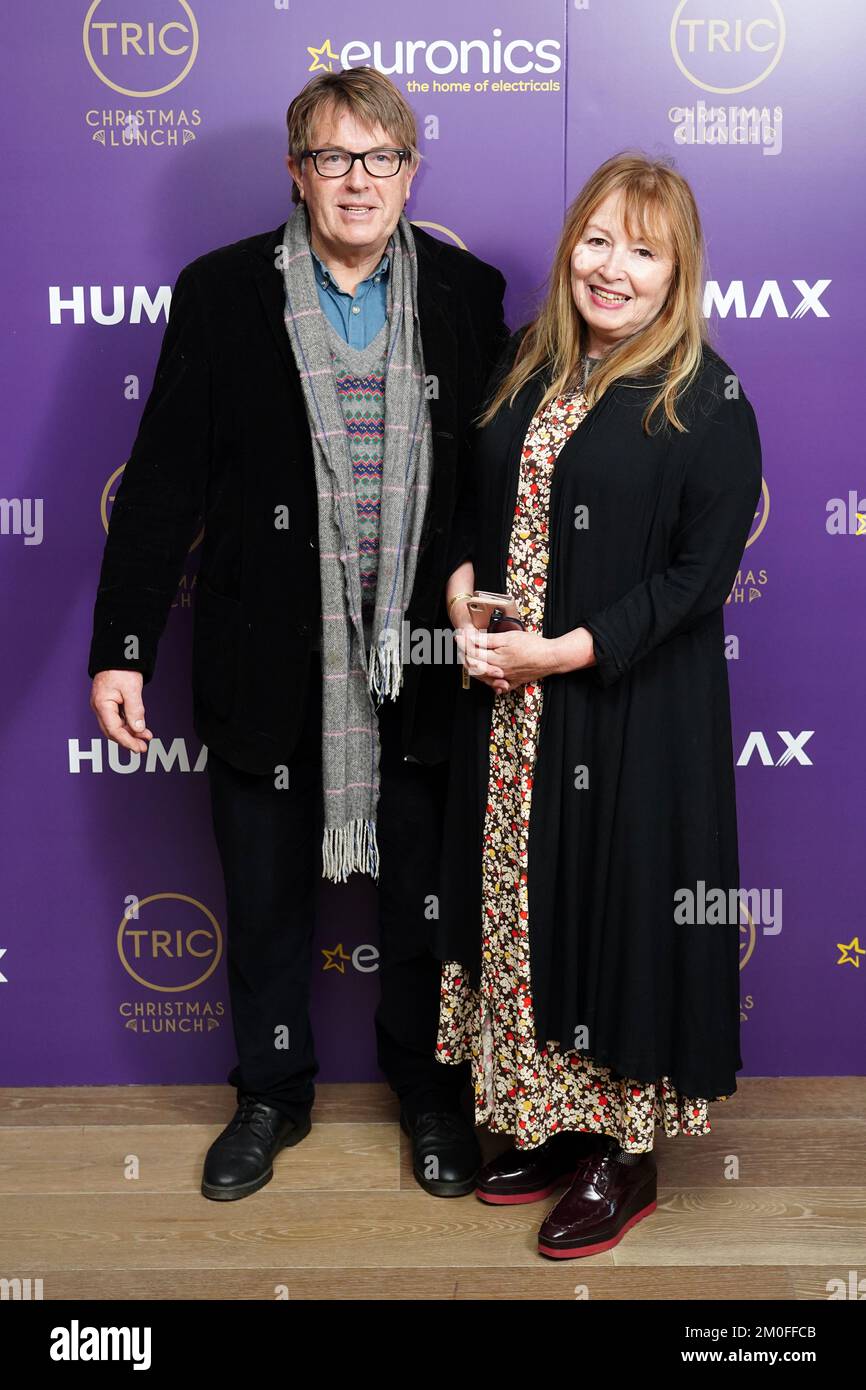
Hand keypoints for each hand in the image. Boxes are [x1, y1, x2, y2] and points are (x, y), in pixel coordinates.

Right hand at [90, 670, 152, 752]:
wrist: (117, 654)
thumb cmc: (121, 669)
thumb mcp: (132, 689)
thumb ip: (135, 710)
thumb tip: (138, 729)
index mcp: (102, 704)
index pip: (113, 730)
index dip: (127, 741)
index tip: (138, 748)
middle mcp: (100, 707)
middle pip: (112, 731)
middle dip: (128, 740)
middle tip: (143, 748)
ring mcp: (103, 705)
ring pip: (115, 725)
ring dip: (130, 733)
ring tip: (145, 738)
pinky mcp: (109, 702)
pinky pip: (118, 718)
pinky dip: (129, 724)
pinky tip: (139, 728)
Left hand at [456, 625, 595, 692]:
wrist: (551, 658)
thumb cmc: (533, 646)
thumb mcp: (508, 637)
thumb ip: (487, 640)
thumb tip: (471, 638)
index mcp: (495, 660)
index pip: (472, 653)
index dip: (463, 643)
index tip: (458, 635)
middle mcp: (498, 672)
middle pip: (474, 667)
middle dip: (464, 655)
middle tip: (461, 645)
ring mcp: (505, 679)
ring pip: (483, 677)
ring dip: (474, 667)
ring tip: (469, 657)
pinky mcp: (513, 682)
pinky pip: (498, 686)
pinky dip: (490, 682)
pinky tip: (488, 678)